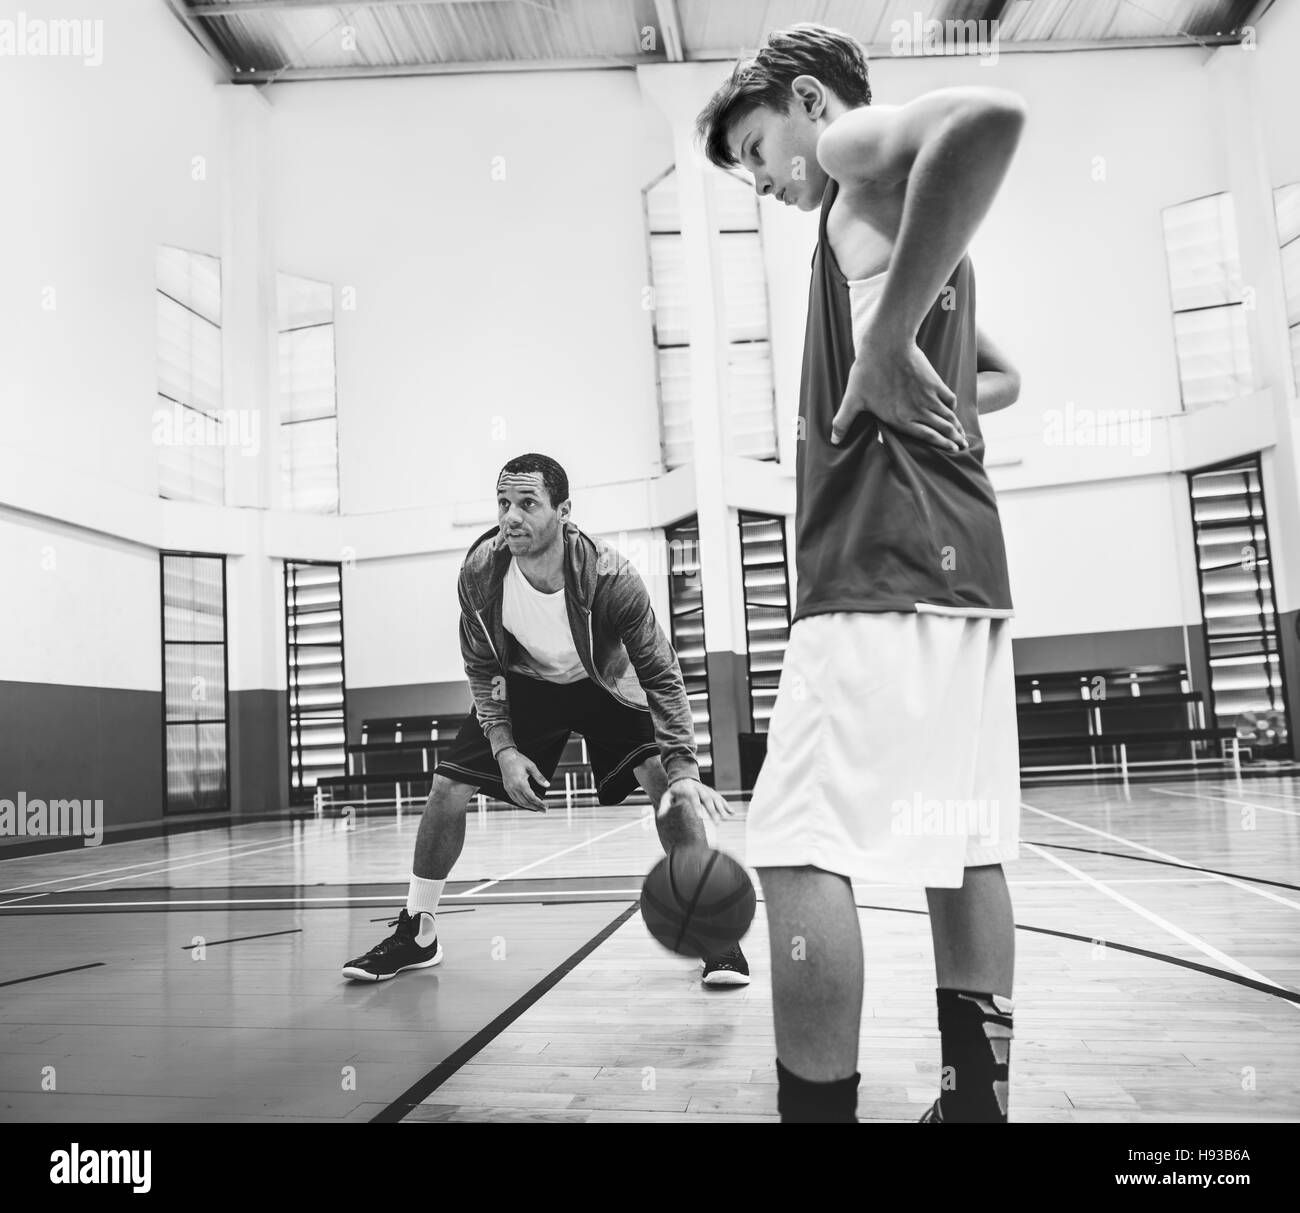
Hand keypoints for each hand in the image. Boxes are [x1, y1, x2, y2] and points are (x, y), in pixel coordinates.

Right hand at [498, 748, 547, 811]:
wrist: (505, 756)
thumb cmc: (518, 760)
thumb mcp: (531, 766)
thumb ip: (539, 777)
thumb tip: (547, 785)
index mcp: (520, 783)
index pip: (531, 797)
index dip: (539, 803)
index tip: (545, 805)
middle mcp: (514, 788)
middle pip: (526, 802)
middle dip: (535, 807)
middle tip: (543, 810)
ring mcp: (509, 788)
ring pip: (519, 802)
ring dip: (528, 807)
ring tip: (536, 808)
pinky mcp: (507, 788)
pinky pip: (514, 799)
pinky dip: (521, 803)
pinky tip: (526, 804)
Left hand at [657, 778, 737, 824]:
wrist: (684, 777)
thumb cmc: (675, 790)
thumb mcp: (668, 795)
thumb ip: (665, 804)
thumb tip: (660, 815)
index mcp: (689, 790)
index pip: (694, 799)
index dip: (697, 807)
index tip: (701, 817)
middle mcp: (700, 790)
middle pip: (707, 800)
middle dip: (713, 811)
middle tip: (718, 822)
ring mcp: (707, 790)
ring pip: (716, 799)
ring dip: (722, 809)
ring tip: (727, 818)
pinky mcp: (712, 792)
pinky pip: (720, 799)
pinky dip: (726, 805)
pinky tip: (732, 813)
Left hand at [832, 331, 967, 451]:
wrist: (886, 345)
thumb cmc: (867, 372)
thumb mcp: (852, 399)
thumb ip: (843, 421)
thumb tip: (833, 440)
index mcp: (900, 419)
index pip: (927, 436)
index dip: (941, 444)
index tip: (951, 450)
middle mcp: (918, 411)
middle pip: (942, 428)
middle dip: (954, 439)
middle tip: (962, 446)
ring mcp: (928, 396)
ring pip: (947, 416)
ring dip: (957, 426)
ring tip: (962, 434)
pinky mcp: (934, 381)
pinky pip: (949, 398)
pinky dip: (952, 406)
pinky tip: (952, 409)